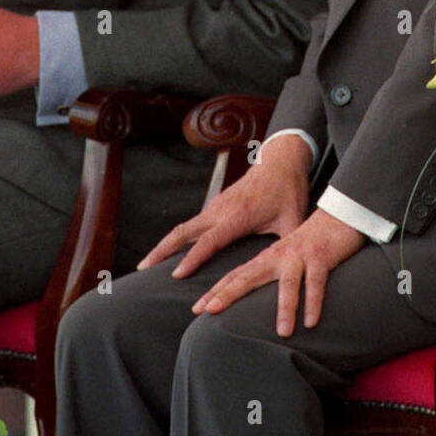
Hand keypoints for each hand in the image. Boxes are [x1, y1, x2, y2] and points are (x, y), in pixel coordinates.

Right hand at [138, 132, 312, 277]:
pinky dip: (176, 240)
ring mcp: (215, 207)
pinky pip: (191, 225)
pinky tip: (169, 254)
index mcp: (238, 215)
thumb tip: (292, 269)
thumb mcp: (294, 219)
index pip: (210, 240)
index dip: (193, 258)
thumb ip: (290, 244)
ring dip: (164, 245)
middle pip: (183, 231)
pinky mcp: (215, 207)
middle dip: (161, 250)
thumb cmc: (288, 191)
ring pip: (183, 228)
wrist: (280, 161)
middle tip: (142, 268)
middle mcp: (220, 210)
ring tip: (146, 266)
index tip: (176, 274)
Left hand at [193, 209, 365, 335]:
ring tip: (283, 333)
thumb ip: (270, 275)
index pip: (236, 276)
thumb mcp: (286, 259)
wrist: (337, 217)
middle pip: (248, 277)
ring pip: (288, 284)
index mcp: (267, 259)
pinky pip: (316, 282)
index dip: (216, 291)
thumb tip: (255, 303)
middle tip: (209, 312)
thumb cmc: (310, 244)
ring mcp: (299, 256)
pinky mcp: (320, 257)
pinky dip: (314, 302)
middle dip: (227, 294)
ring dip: (286, 309)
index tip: (197, 309)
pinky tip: (312, 322)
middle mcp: (278, 256)